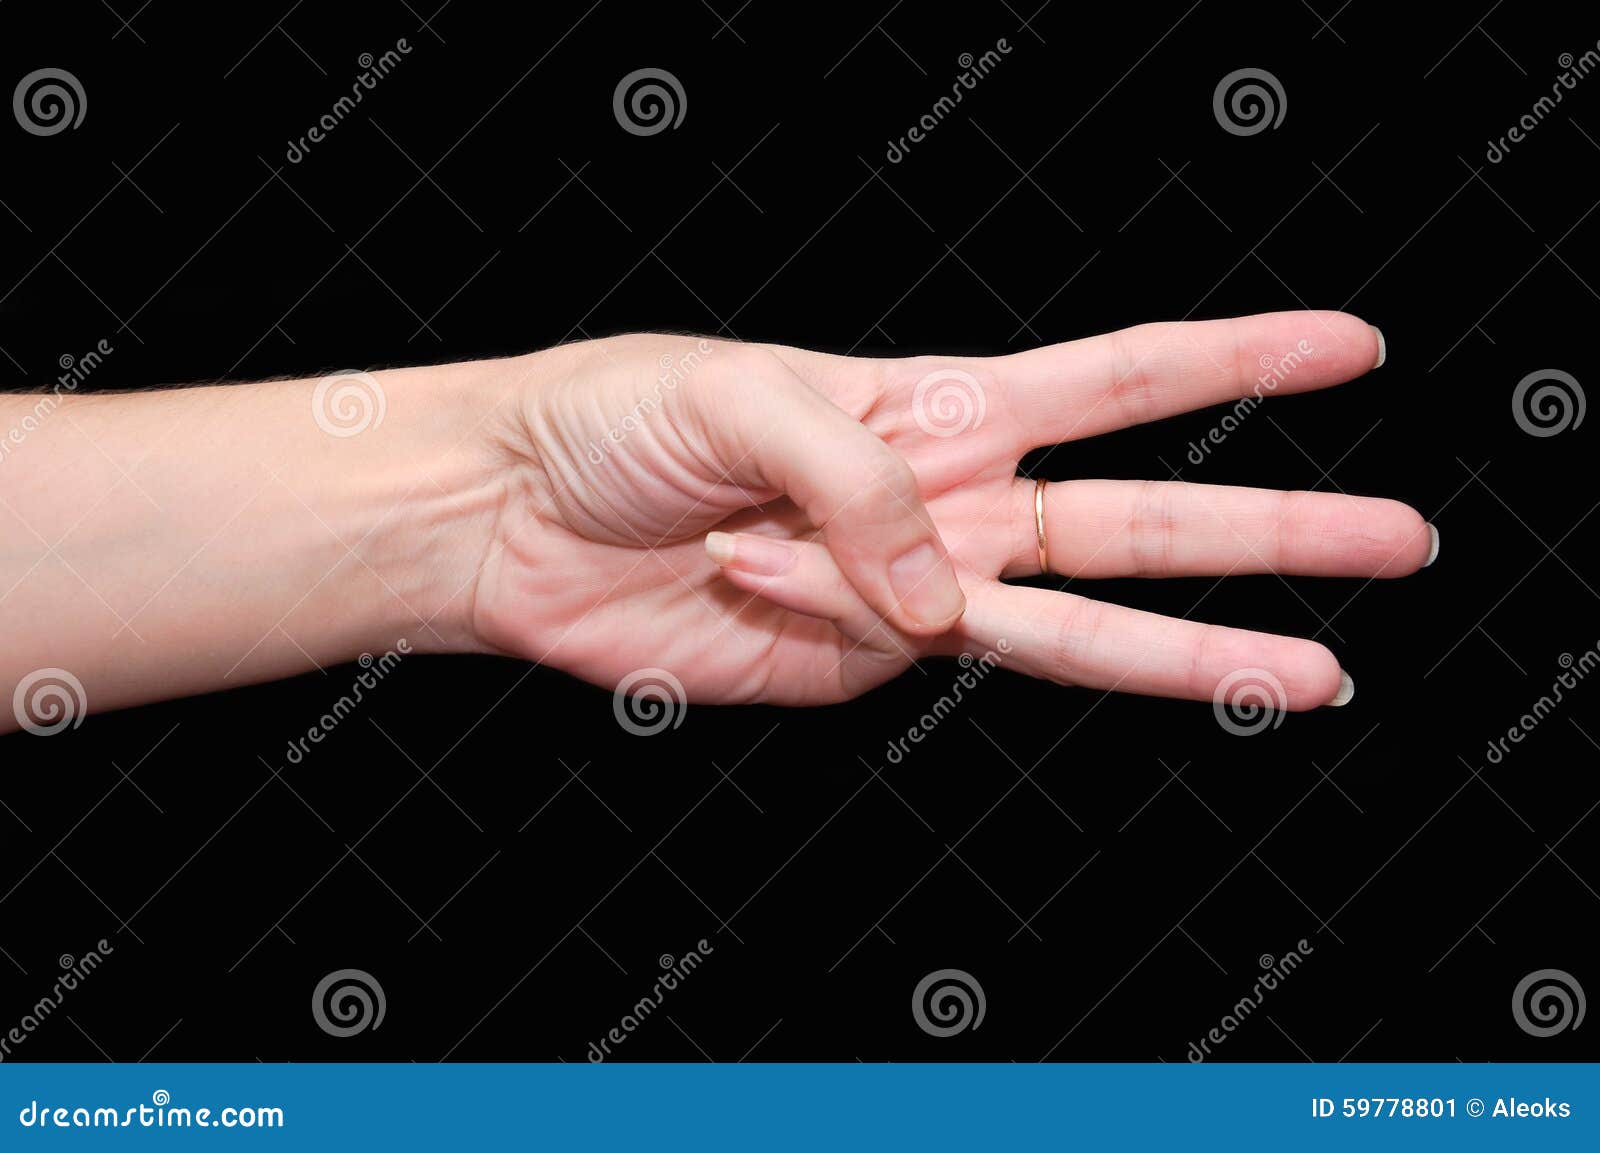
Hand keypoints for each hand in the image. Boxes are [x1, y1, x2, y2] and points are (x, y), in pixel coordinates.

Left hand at [472, 311, 1431, 708]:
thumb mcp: (742, 397)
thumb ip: (860, 484)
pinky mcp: (853, 663)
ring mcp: (909, 591)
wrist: (513, 517)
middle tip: (1399, 539)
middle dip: (1274, 528)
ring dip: (1201, 650)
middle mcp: (948, 498)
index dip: (1238, 360)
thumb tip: (943, 598)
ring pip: (1080, 627)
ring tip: (1316, 673)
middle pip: (1141, 519)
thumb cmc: (617, 417)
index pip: (1121, 379)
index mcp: (939, 401)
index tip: (1349, 348)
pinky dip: (863, 619)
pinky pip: (895, 647)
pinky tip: (822, 592)